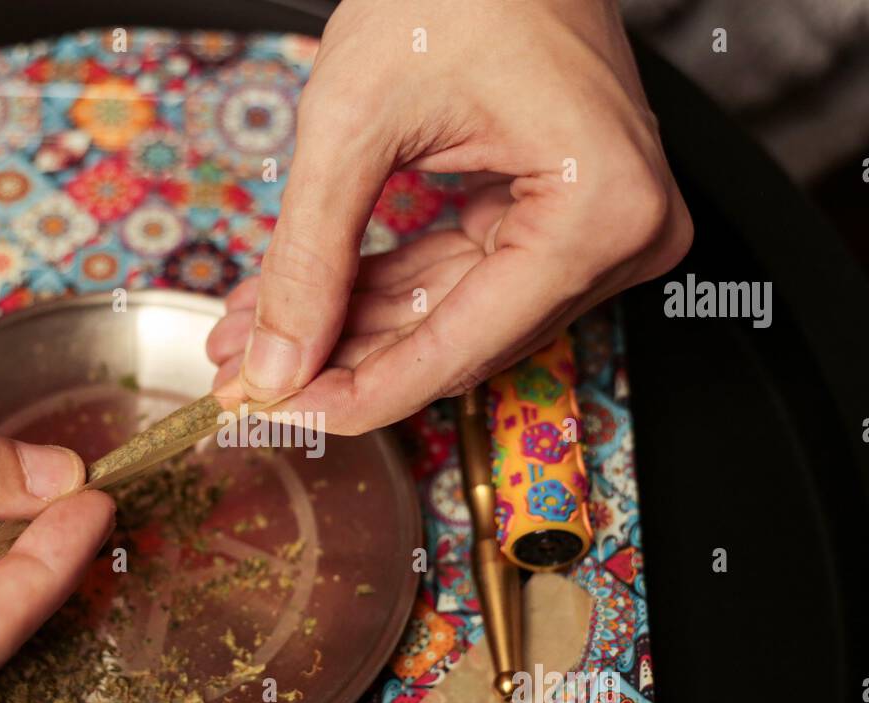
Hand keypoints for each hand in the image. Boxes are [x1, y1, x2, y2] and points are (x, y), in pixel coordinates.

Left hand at [208, 0, 691, 431]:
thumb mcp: (354, 121)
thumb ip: (309, 256)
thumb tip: (274, 363)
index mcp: (598, 211)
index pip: (460, 348)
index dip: (356, 394)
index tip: (277, 415)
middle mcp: (619, 235)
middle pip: (454, 340)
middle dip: (339, 358)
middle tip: (249, 378)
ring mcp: (597, 228)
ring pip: (450, 315)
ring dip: (350, 327)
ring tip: (258, 338)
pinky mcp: (563, 214)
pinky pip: (462, 276)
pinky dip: (382, 288)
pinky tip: (310, 303)